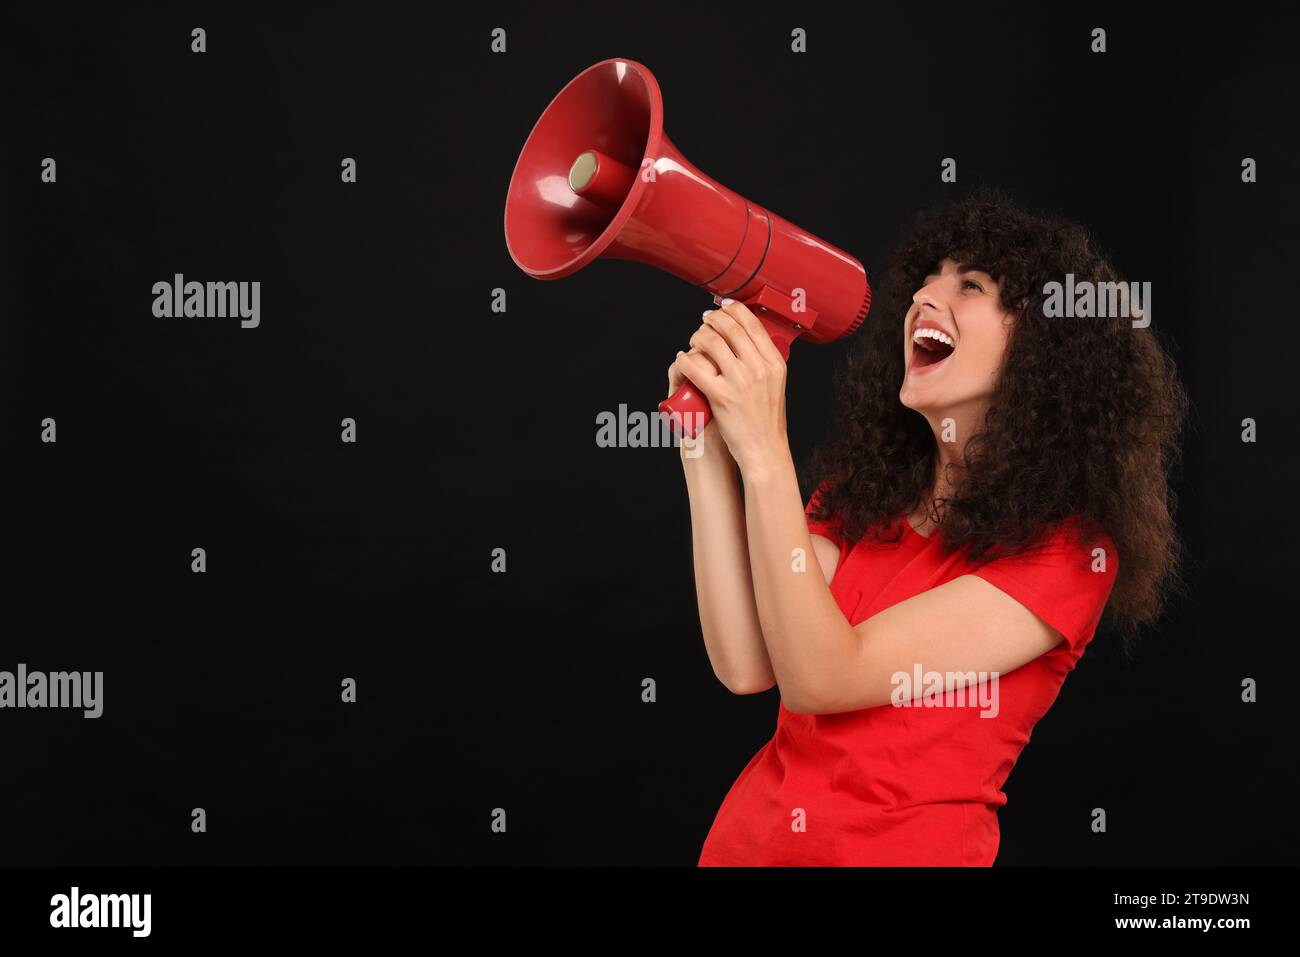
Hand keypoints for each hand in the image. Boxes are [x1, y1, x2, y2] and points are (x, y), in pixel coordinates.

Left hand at [671, 299, 791, 473]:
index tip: (723, 307)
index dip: (734, 310)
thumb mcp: (776, 384)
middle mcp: (759, 369)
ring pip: (712, 344)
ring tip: (694, 340)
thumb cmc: (767, 420)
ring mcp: (740, 382)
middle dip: (713, 319)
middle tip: (704, 320)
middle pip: (731, 329)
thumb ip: (765, 363)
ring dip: (698, 336)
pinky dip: (685, 359)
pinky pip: (696, 369)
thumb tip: (748, 342)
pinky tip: (682, 358)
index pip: (753, 325)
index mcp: (774, 363)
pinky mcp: (722, 397)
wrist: (764, 449)